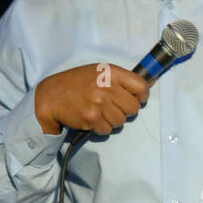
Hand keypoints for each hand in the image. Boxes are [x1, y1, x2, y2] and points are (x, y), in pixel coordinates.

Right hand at [34, 63, 149, 134]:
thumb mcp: (99, 72)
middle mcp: (107, 86)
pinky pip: (107, 130)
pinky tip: (92, 119)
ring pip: (121, 121)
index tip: (137, 99)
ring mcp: (99, 103)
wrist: (51, 96)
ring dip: (112, 121)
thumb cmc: (77, 83)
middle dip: (125, 111)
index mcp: (111, 72)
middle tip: (112, 107)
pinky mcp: (91, 118)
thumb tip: (151, 83)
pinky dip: (101, 128)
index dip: (142, 96)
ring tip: (99, 112)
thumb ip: (122, 79)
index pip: (141, 86)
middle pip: (133, 108)